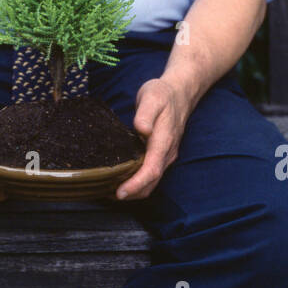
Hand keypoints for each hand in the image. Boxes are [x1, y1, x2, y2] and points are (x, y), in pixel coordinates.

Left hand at [116, 76, 190, 200]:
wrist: (180, 93)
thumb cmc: (162, 94)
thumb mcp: (152, 97)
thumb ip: (146, 114)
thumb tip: (142, 129)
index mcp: (164, 141)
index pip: (151, 170)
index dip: (136, 184)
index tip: (120, 192)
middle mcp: (167, 153)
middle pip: (151, 182)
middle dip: (132, 193)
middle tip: (107, 195)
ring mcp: (166, 155)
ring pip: (152, 181)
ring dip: (135, 190)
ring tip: (111, 190)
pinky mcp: (162, 155)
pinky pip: (152, 174)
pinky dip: (138, 182)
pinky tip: (123, 178)